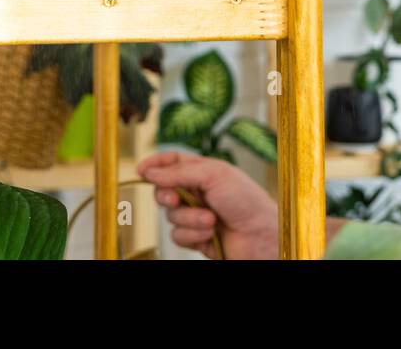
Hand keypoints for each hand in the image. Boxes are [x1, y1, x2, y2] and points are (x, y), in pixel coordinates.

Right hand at [137, 151, 278, 259]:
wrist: (260, 235)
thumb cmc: (245, 200)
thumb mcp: (213, 175)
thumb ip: (179, 173)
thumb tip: (150, 172)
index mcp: (202, 171)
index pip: (172, 163)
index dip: (155, 165)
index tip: (141, 170)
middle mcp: (197, 192)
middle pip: (164, 190)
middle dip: (167, 196)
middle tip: (176, 200)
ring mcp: (196, 215)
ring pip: (170, 217)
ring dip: (189, 219)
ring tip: (211, 220)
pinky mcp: (196, 237)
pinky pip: (177, 236)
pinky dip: (192, 235)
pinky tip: (210, 234)